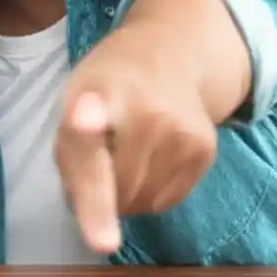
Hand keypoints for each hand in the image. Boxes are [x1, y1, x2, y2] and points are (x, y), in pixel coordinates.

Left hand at [54, 39, 217, 253]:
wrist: (169, 54)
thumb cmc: (107, 85)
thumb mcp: (72, 104)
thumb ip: (71, 156)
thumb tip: (96, 222)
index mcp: (97, 93)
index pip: (87, 134)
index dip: (86, 148)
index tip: (92, 181)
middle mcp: (146, 111)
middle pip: (118, 188)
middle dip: (100, 196)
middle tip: (99, 163)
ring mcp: (182, 132)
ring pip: (143, 203)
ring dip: (125, 198)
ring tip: (124, 155)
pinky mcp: (206, 150)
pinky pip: (167, 201)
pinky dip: (149, 196)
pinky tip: (148, 160)